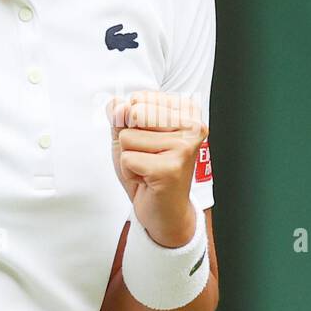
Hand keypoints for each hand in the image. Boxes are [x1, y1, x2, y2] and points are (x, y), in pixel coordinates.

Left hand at [105, 90, 205, 246]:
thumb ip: (120, 114)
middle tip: (148, 156)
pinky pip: (127, 159)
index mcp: (186, 111)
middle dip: (129, 138)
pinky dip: (130, 172)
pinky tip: (148, 179)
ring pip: (127, 137)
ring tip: (148, 167)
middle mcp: (191, 126)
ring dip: (130, 156)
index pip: (138, 99)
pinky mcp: (171, 168)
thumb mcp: (129, 133)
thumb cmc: (149, 168)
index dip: (132, 121)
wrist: (164, 211)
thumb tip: (119, 105)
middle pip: (133, 114)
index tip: (150, 140)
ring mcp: (183, 147)